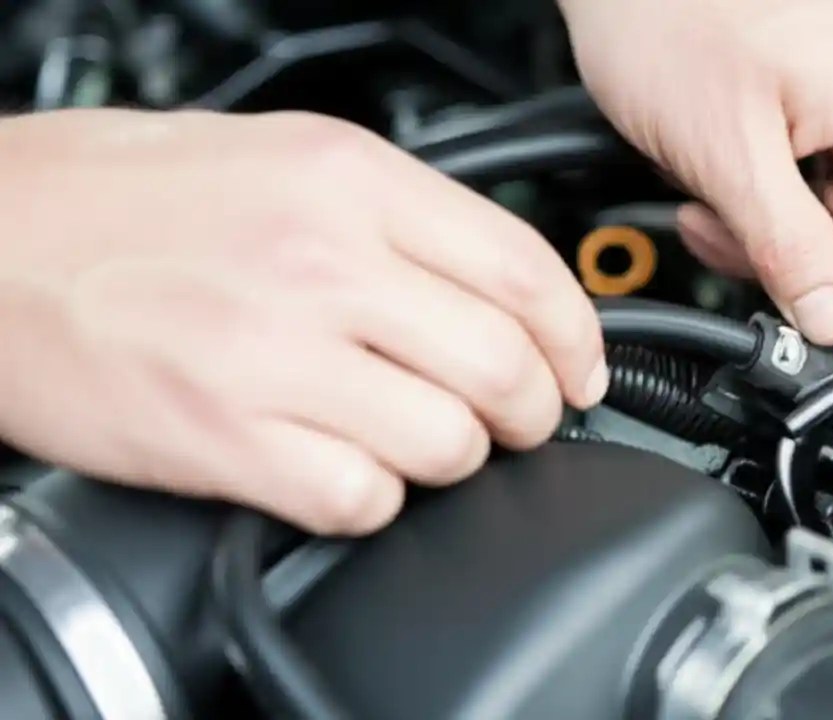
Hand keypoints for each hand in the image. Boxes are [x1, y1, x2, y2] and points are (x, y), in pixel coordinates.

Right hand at [0, 109, 606, 534]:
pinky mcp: (223, 436)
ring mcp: (273, 353)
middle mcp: (322, 261)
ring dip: (457, 460)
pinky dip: (375, 500)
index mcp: (349, 180)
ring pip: (448, 443)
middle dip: (536, 413)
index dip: (577, 337)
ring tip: (429, 445)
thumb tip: (498, 282)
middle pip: (504, 366)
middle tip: (522, 421)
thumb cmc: (123, 198)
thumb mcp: (285, 158)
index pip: (525, 269)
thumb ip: (400, 217)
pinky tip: (349, 471)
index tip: (582, 369)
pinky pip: (360, 498)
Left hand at [560, 0, 832, 342]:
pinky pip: (807, 160)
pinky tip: (710, 174)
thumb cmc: (663, 9)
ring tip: (706, 201)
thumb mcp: (727, 154)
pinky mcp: (808, 78)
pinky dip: (759, 186)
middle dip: (810, 257)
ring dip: (771, 225)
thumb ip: (790, 246)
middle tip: (739, 253)